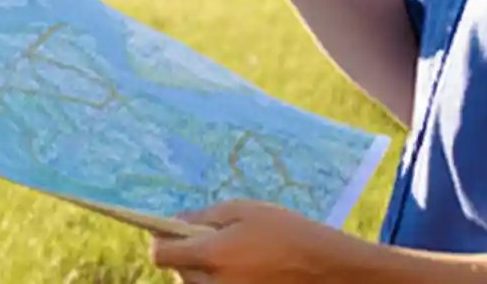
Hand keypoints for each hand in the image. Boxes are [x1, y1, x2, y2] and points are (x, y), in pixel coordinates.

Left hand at [149, 200, 350, 282]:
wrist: (325, 268)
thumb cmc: (286, 231)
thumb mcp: (245, 211)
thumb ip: (203, 216)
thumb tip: (172, 222)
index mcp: (212, 255)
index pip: (161, 255)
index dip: (160, 241)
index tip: (165, 232)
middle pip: (178, 272)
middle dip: (185, 255)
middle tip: (209, 240)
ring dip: (201, 271)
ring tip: (232, 256)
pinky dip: (220, 282)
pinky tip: (242, 270)